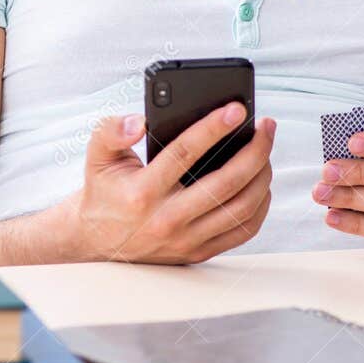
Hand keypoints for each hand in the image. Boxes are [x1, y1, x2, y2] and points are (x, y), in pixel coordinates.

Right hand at [59, 102, 275, 263]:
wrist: (97, 242)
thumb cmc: (104, 192)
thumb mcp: (97, 157)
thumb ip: (110, 131)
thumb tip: (139, 122)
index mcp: (142, 192)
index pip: (184, 153)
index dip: (214, 128)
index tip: (237, 110)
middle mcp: (166, 219)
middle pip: (226, 183)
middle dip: (255, 150)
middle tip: (266, 127)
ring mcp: (185, 240)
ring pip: (241, 208)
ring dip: (262, 176)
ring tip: (266, 151)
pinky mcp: (198, 252)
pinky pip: (243, 231)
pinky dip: (260, 206)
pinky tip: (261, 183)